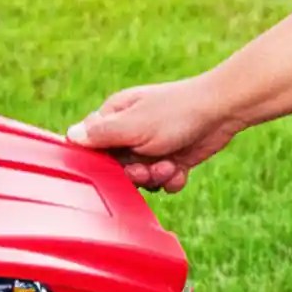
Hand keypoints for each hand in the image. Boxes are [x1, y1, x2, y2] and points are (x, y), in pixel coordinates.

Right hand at [65, 74, 246, 191]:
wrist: (222, 111)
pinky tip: (181, 168)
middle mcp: (131, 131)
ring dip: (155, 178)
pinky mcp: (171, 158)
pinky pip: (162, 180)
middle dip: (134, 174)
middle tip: (148, 168)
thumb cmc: (176, 112)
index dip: (103, 161)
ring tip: (169, 165)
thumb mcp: (133, 126)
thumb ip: (101, 134)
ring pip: (141, 178)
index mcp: (115, 116)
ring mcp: (152, 146)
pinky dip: (172, 179)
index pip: (92, 146)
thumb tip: (69, 135)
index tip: (118, 163)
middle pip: (117, 168)